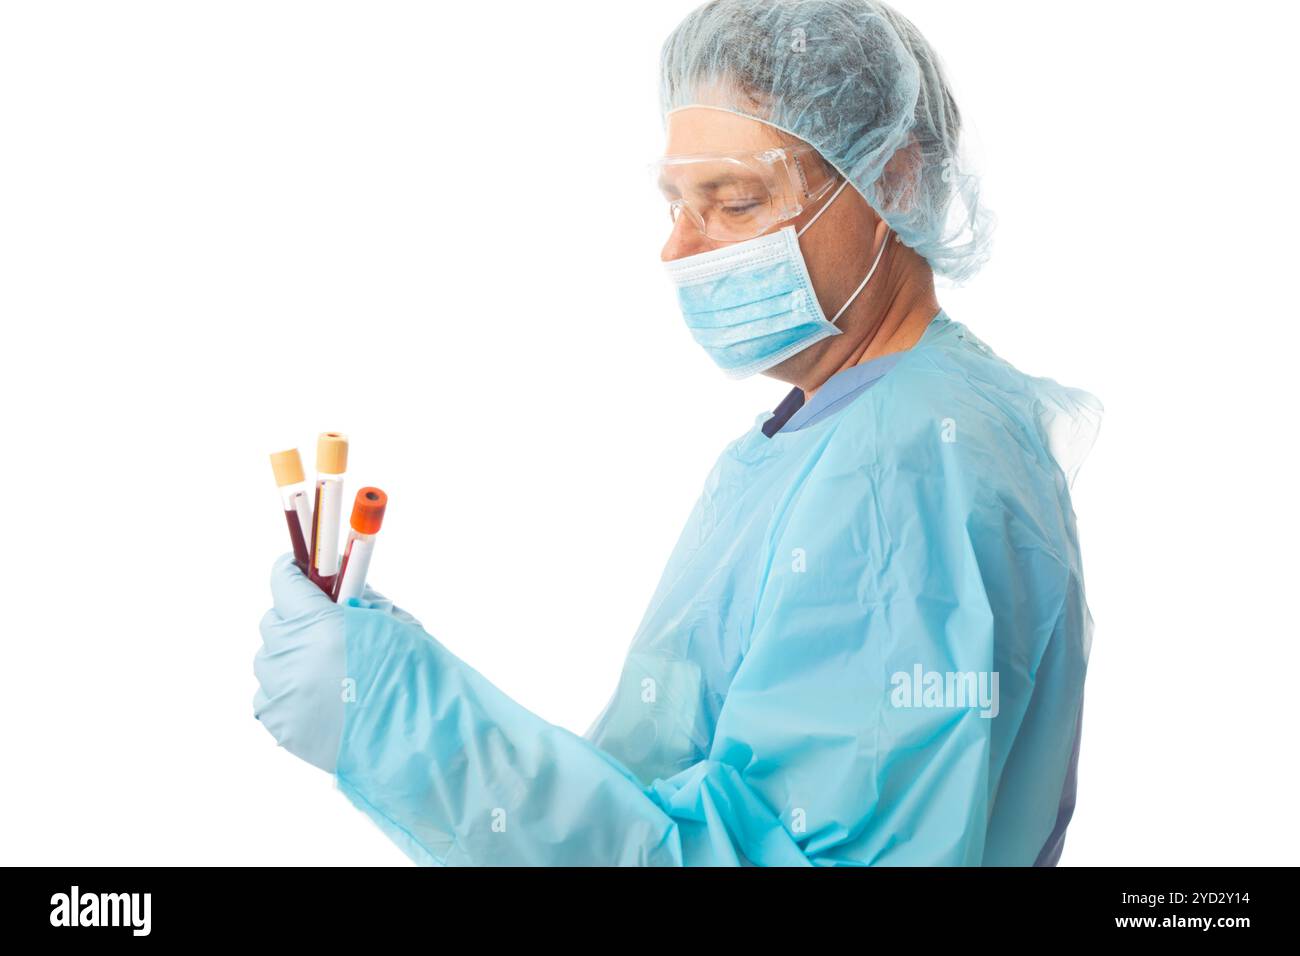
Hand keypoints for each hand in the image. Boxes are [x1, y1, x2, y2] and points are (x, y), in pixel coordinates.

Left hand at [253, 553, 417, 772]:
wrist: (424, 739)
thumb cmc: (417, 675)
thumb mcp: (394, 621)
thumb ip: (358, 599)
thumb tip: (338, 586)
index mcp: (320, 624)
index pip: (283, 582)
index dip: (292, 571)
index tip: (299, 569)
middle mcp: (292, 658)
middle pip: (272, 622)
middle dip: (294, 617)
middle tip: (322, 624)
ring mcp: (283, 696)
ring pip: (267, 661)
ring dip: (288, 656)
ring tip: (323, 667)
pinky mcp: (282, 727)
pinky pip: (268, 698)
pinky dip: (286, 691)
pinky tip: (316, 696)